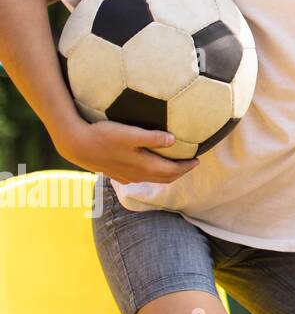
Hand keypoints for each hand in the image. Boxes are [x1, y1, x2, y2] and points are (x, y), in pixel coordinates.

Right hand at [55, 117, 198, 184]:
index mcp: (144, 166)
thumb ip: (152, 138)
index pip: (172, 171)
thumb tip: (173, 140)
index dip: (186, 167)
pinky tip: (149, 166)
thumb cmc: (104, 136)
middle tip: (190, 163)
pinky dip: (152, 173)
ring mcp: (125, 177)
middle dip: (180, 172)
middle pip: (165, 178)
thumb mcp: (130, 134)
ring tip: (174, 165)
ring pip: (152, 179)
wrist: (76, 145)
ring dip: (166, 173)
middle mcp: (137, 175)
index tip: (198, 159)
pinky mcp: (116, 174)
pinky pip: (140, 177)